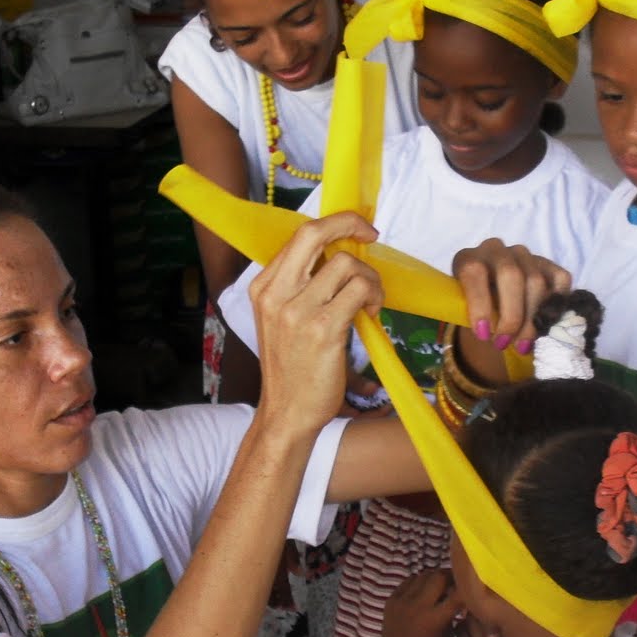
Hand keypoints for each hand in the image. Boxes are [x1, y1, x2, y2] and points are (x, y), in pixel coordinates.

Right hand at [250, 213, 382, 440]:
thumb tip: (339, 254)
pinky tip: (370, 314)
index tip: (358, 229)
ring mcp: (297, 312)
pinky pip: (359, 291)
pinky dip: (373, 296)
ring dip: (370, 278)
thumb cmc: (291, 369)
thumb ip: (300, 287)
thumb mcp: (281, 321)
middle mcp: (275, 294)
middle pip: (315, 234)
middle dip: (351, 225)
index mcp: (263, 287)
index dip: (335, 223)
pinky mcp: (322, 330)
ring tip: (370, 300)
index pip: (300, 235)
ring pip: (346, 264)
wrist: (287, 413)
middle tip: (372, 237)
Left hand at [355, 571, 462, 636]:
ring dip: (433, 577)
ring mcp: (402, 601)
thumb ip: (454, 614)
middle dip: (449, 576)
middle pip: (439, 576)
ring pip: (422, 575)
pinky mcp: (391, 600)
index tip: (469, 587)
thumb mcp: (448, 635)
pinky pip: (408, 582)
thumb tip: (461, 594)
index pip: (457, 593)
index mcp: (435, 618)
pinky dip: (418, 582)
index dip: (466, 588)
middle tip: (453, 580)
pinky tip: (422, 589)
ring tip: (438, 583)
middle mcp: (419, 606)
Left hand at [453, 239, 572, 356]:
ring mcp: (524, 255)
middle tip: (505, 343)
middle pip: (511, 275)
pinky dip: (556, 305)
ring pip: (537, 282)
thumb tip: (488, 333)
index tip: (484, 335)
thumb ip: (470, 317)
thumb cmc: (475, 309)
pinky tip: (544, 325)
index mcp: (468, 259)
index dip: (480, 304)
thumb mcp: (463, 313)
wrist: (492, 301)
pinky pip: (561, 280)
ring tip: (522, 345)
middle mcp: (497, 250)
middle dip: (511, 316)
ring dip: (531, 319)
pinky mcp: (548, 264)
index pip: (474, 272)